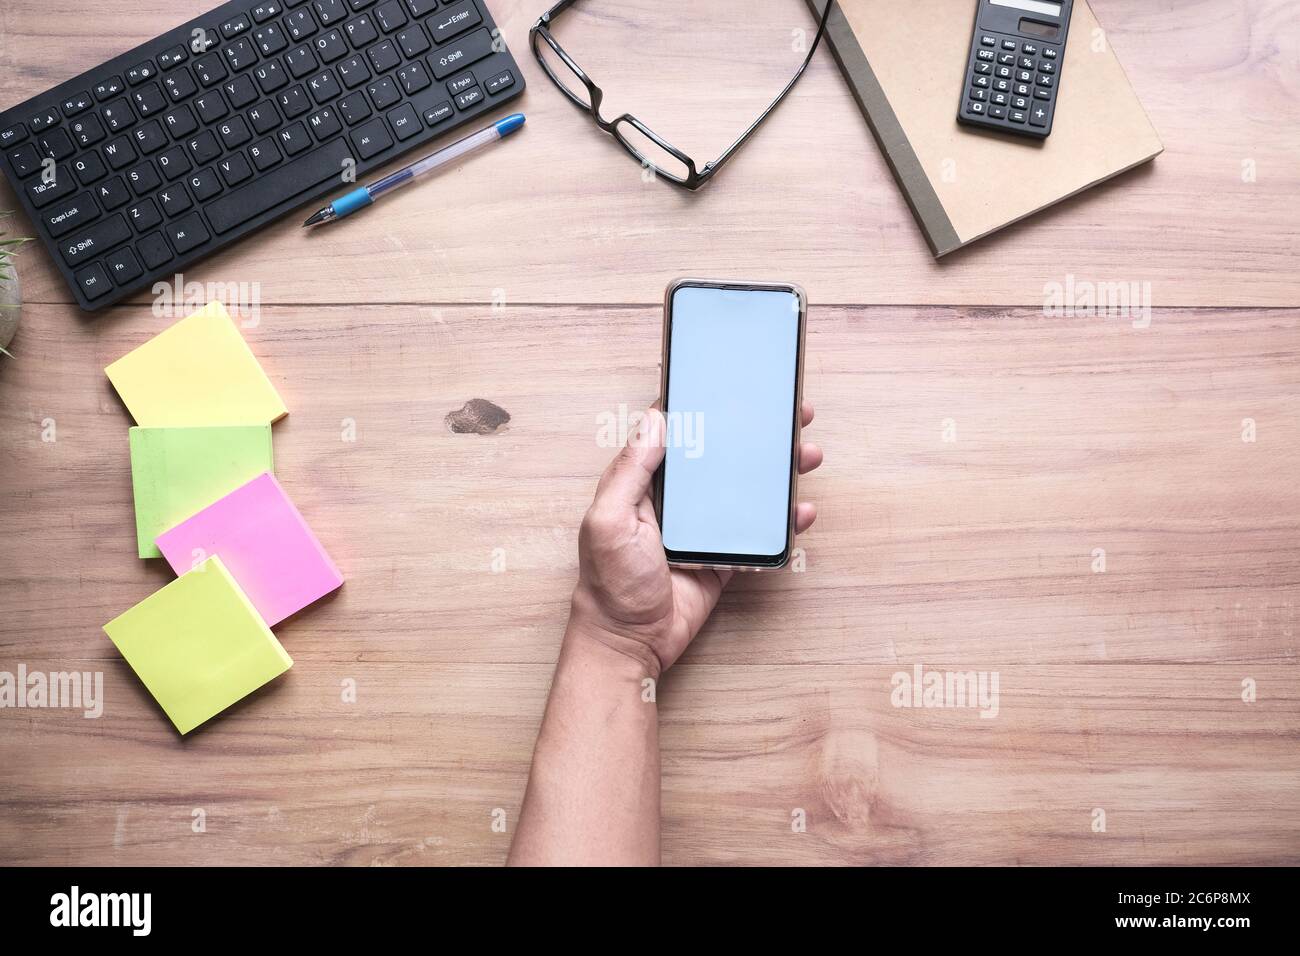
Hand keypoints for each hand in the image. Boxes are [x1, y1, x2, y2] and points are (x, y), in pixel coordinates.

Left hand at [570, 403, 822, 675]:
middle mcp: (677, 500)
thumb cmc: (609, 583)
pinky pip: (759, 533)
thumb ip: (631, 471)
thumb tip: (654, 421)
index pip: (678, 432)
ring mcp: (703, 528)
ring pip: (747, 490)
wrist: (629, 641)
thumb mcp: (609, 520)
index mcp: (646, 483)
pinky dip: (783, 522)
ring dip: (778, 472)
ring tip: (806, 456)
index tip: (733, 385)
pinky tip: (800, 512)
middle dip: (757, 434)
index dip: (704, 407)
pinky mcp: (724, 556)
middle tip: (791, 415)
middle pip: (722, 456)